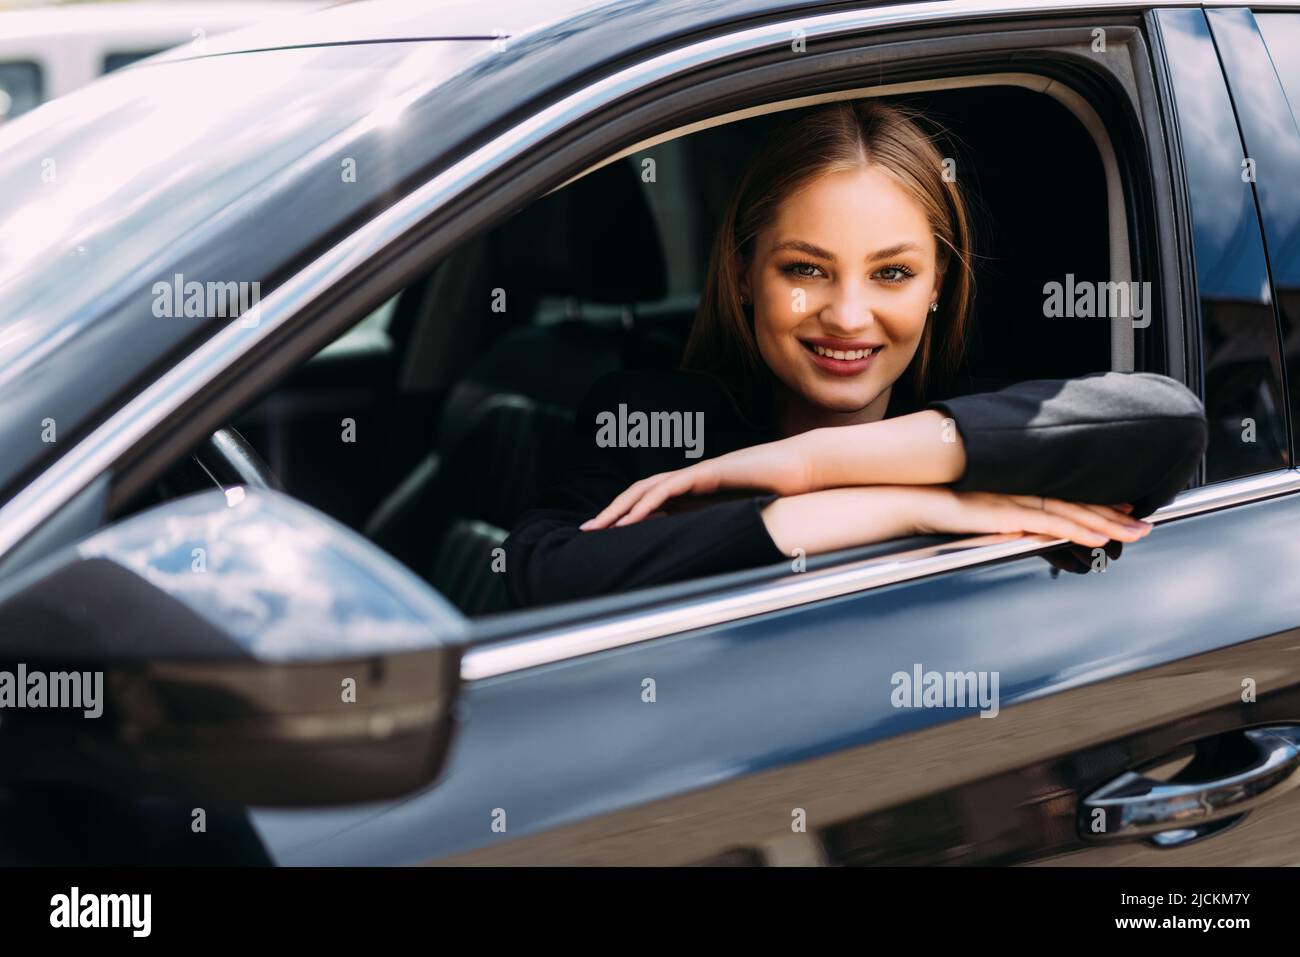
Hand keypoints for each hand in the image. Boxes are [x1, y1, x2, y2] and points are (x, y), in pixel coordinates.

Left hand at [580, 437, 813, 529]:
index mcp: (698, 493)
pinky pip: (671, 487)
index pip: (652, 503)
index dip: (626, 517)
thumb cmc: (780, 495)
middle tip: (586, 532)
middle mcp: (693, 480)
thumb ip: (720, 532)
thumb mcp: (742, 520)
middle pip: (640, 493)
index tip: (605, 537)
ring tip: (599, 527)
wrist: (806, 470)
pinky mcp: (710, 472)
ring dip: (620, 508)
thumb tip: (705, 560)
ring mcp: (700, 473)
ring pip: (648, 488)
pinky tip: (631, 518)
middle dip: (611, 512)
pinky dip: (647, 503)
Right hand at [905, 487, 1149, 547]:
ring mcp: (1013, 502)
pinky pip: (1046, 523)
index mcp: (1014, 492)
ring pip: (1070, 513)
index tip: (1125, 509)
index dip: (1097, 504)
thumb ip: (997, 521)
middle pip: (1075, 504)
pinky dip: (1075, 529)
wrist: (906, 499)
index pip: (1064, 498)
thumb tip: (1016, 532)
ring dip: (1106, 523)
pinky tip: (1097, 537)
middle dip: (1113, 514)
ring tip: (1136, 532)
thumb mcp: (971, 515)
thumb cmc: (931, 508)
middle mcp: (1019, 493)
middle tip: (1145, 524)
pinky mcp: (1003, 514)